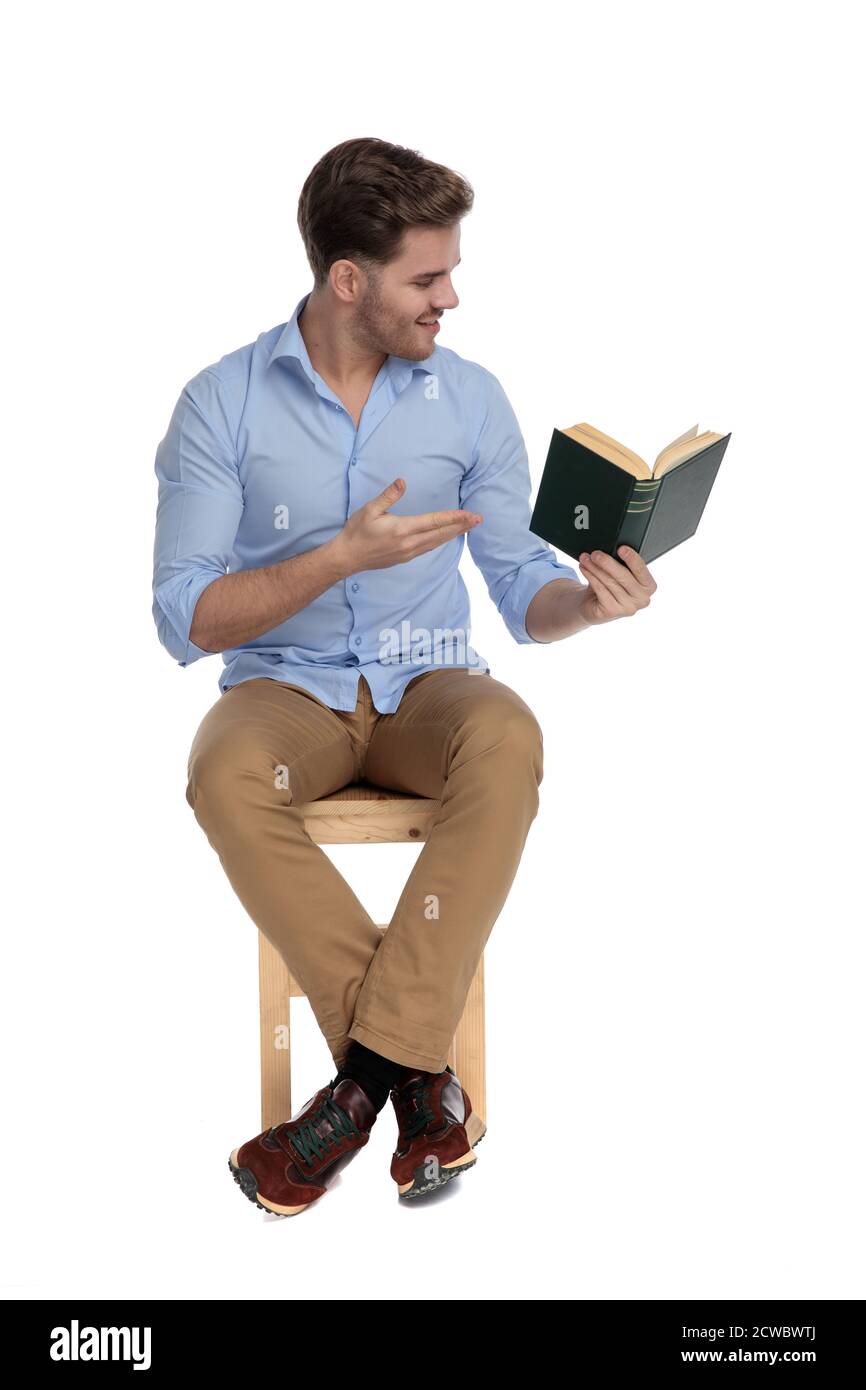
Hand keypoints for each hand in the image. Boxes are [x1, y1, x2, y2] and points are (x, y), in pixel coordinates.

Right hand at [331, 478, 481, 574]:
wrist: (347, 557)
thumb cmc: (357, 532)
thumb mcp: (369, 510)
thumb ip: (388, 496)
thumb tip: (402, 482)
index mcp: (402, 530)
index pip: (434, 522)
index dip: (453, 517)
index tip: (469, 514)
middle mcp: (409, 543)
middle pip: (441, 533)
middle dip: (462, 526)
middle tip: (479, 519)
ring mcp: (409, 553)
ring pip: (438, 542)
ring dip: (455, 534)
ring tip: (469, 527)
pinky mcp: (406, 557)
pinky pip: (430, 548)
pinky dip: (442, 540)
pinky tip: (449, 536)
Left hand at [577, 545, 656, 624]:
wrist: (595, 605)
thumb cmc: (610, 586)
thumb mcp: (619, 573)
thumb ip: (621, 564)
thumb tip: (609, 551)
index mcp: (649, 586)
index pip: (641, 570)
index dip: (632, 558)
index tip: (621, 548)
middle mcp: (642, 599)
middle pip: (624, 576)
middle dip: (607, 562)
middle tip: (595, 554)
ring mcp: (628, 608)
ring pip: (609, 582)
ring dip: (595, 568)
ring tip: (585, 558)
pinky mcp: (612, 611)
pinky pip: (600, 589)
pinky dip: (590, 576)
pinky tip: (584, 568)